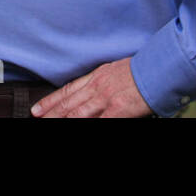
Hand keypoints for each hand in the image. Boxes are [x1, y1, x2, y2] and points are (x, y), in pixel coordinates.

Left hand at [31, 57, 152, 117]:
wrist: (158, 69)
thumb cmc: (142, 70)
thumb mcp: (116, 70)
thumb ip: (102, 81)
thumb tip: (94, 90)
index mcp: (97, 77)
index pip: (68, 90)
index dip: (51, 100)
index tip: (38, 108)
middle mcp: (97, 87)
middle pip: (68, 103)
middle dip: (51, 112)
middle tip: (37, 118)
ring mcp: (106, 99)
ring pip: (78, 113)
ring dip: (63, 119)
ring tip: (49, 124)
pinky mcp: (118, 110)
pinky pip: (99, 121)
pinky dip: (87, 125)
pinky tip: (77, 127)